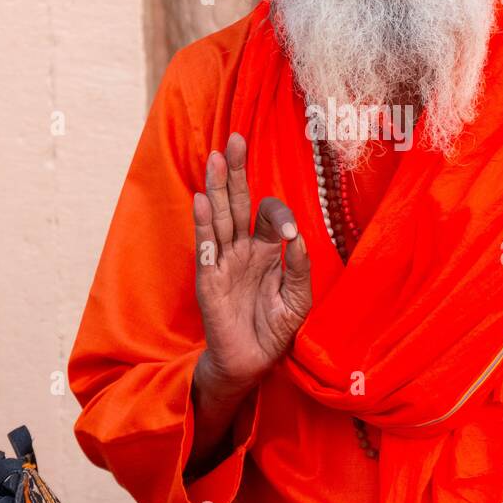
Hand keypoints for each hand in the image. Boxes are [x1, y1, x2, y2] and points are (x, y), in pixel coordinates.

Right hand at [193, 131, 311, 399]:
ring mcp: (223, 261)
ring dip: (217, 187)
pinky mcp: (209, 280)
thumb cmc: (276, 329)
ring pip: (219, 217)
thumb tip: (297, 237)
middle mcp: (243, 247)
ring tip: (216, 159)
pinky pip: (207, 248)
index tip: (289, 235)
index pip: (269, 214)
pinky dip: (204, 224)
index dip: (279, 216)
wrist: (253, 362)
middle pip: (238, 201)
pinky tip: (202, 200)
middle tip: (234, 139)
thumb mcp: (299, 299)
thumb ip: (299, 267)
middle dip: (237, 171)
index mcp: (266, 247)